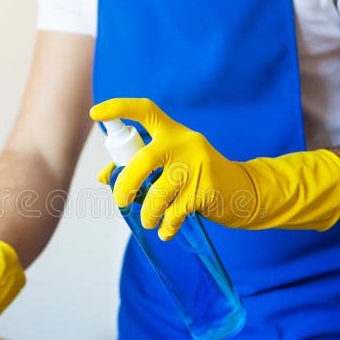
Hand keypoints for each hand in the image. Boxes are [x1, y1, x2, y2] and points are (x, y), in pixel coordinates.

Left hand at [90, 98, 339, 239]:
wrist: (243, 190)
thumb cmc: (196, 175)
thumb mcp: (172, 162)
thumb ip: (140, 164)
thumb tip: (104, 177)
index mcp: (173, 131)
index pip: (145, 110)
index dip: (119, 108)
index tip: (96, 114)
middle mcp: (185, 143)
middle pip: (144, 161)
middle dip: (125, 184)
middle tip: (119, 200)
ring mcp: (197, 166)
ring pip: (158, 193)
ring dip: (148, 213)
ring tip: (149, 221)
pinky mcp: (205, 190)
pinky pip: (175, 212)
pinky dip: (167, 225)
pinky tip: (166, 230)